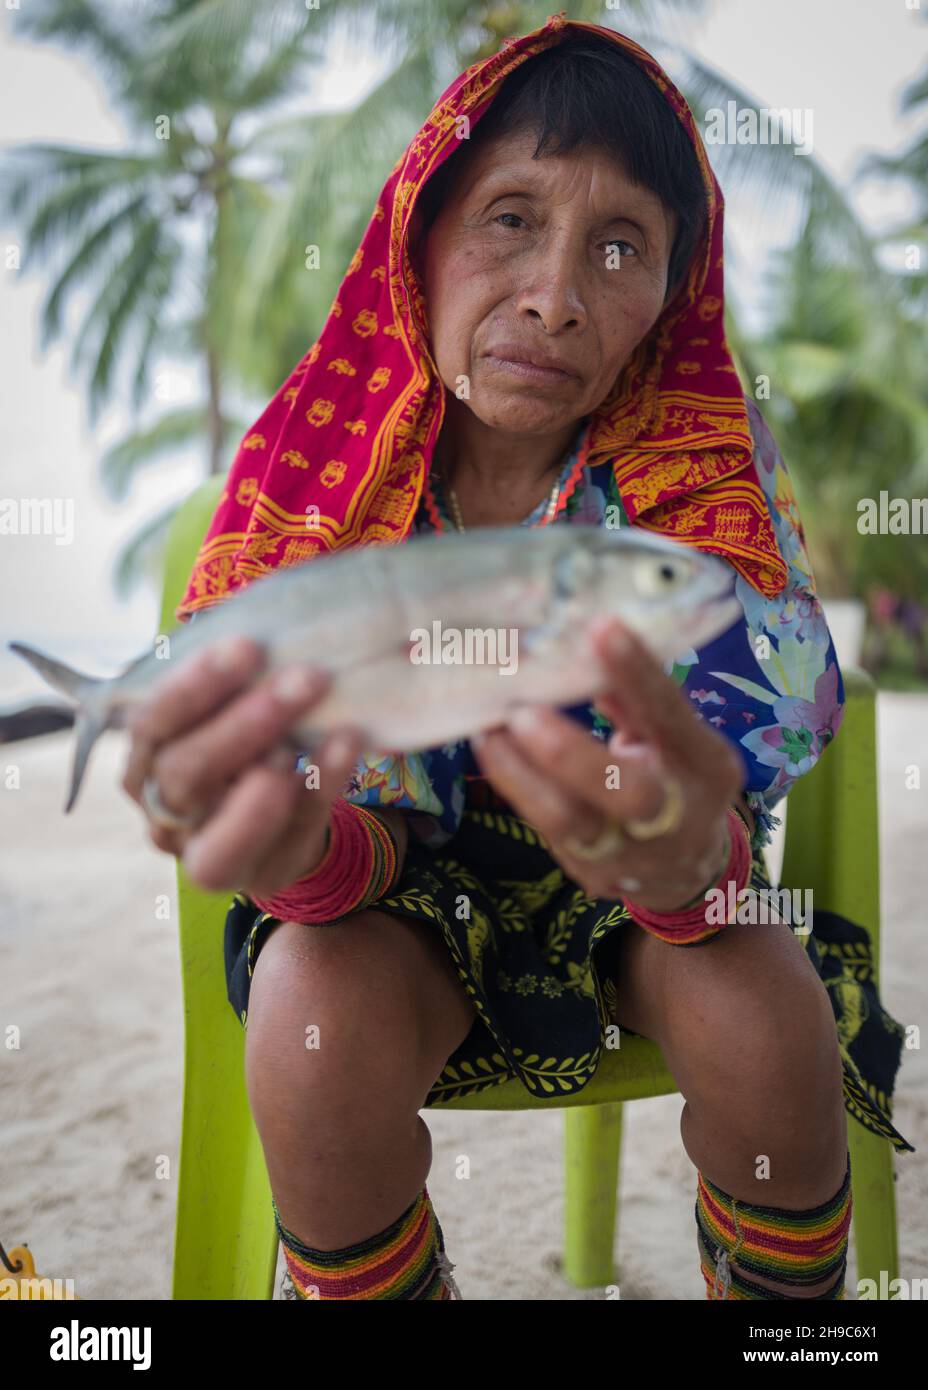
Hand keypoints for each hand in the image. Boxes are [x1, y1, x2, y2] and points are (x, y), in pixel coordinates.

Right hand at [121, 635, 362, 895]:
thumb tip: (272, 618)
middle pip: (183, 773)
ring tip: (324, 724)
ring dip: (278, 769)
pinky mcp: (262, 876)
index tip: (248, 646)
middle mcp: (163, 809)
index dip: (194, 687)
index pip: (150, 723)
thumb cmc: (250, 731)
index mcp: (145, 755)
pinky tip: (349, 743)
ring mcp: (206, 853)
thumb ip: (237, 669)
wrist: (286, 804)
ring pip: (221, 823)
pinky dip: (323, 786)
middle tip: (307, 677)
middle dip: (246, 723)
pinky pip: (290, 835)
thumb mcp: (232, 695)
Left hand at [470, 615, 744, 911]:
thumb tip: (589, 645)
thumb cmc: (677, 781)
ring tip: (487, 730)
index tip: (601, 628)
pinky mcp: (590, 874)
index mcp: (706, 769)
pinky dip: (516, 786)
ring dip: (519, 774)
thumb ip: (637, 700)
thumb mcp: (677, 740)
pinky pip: (546, 829)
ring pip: (569, 822)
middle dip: (569, 753)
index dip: (638, 674)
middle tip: (522, 712)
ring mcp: (630, 854)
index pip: (671, 717)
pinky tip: (492, 750)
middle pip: (626, 793)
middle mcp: (675, 817)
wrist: (686, 870)